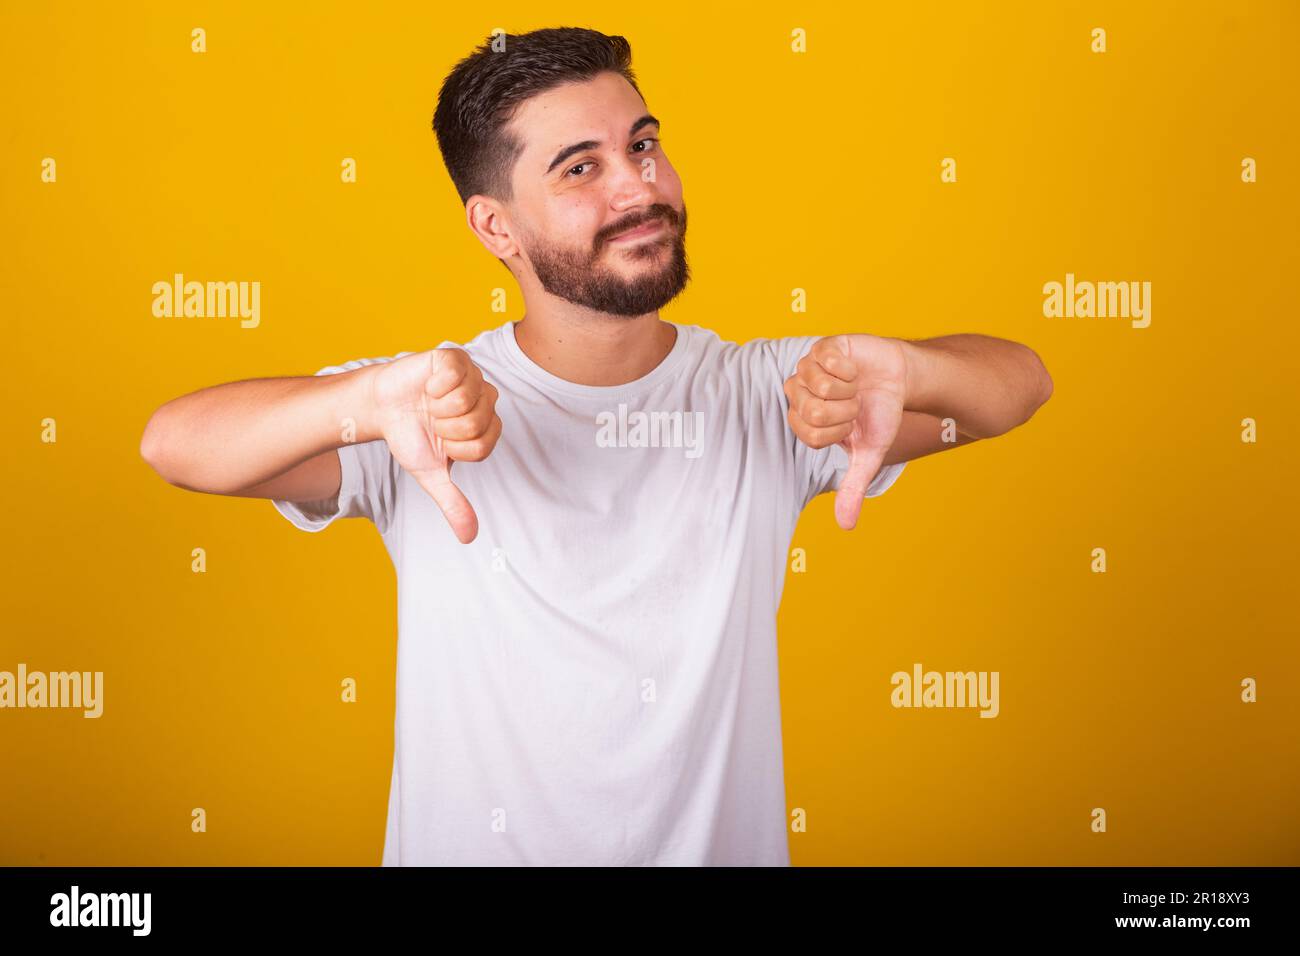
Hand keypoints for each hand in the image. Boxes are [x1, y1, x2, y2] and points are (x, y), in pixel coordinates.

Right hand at [368, 348, 500, 542]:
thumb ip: (453, 503)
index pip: (483, 446)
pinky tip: (429, 386)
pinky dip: (435, 386)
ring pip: (468, 401)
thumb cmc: (410, 437)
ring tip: (430, 404)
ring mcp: (472, 377)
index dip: (455, 448)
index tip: (440, 442)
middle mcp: (485, 399)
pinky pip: (456, 375)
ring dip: (439, 408)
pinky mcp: (454, 358)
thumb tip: (469, 538)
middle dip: (445, 429)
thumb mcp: (431, 474)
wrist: (381, 408)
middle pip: (477, 424)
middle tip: (432, 421)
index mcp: (487, 426)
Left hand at [783, 334, 907, 530]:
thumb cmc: (879, 415)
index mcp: (803, 420)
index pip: (808, 433)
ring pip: (817, 386)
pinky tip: (853, 368)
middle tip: (854, 405)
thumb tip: (846, 526)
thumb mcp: (868, 453)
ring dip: (847, 389)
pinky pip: (826, 360)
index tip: (850, 425)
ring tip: (854, 386)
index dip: (837, 431)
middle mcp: (799, 393)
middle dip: (844, 411)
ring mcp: (808, 368)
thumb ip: (853, 486)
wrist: (900, 380)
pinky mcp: (823, 347)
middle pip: (811, 411)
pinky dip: (849, 368)